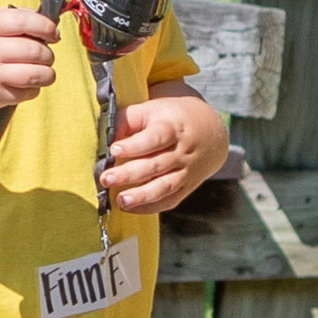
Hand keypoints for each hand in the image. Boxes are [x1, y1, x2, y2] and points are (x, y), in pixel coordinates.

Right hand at [0, 4, 68, 120]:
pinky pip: (29, 92)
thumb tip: (44, 20)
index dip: (45, 26)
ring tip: (43, 70)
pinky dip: (34, 88)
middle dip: (48, 53)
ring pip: (36, 74)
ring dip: (47, 72)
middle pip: (34, 50)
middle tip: (45, 54)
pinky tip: (25, 83)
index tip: (53, 32)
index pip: (23, 21)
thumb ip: (10, 19)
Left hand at [99, 88, 233, 214]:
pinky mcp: (186, 187)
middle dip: (130, 174)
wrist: (210, 132)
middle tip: (106, 178)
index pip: (156, 137)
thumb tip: (106, 137)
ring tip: (120, 200)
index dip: (135, 145)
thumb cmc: (172, 119)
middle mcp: (182, 152)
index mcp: (174, 128)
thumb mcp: (152, 109)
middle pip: (157, 165)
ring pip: (165, 186)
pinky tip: (131, 208)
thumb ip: (127, 119)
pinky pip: (169, 201)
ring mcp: (186, 172)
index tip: (114, 149)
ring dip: (141, 196)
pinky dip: (150, 207)